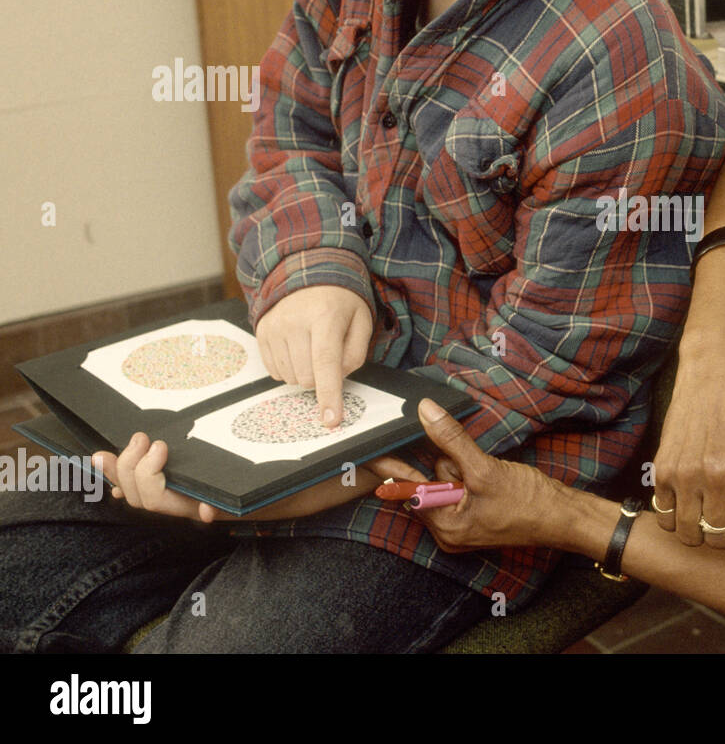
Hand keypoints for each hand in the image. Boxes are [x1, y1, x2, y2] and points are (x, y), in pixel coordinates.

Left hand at [95, 431, 380, 522]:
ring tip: (115, 447)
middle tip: (148, 441)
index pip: (193, 509)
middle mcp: (220, 506)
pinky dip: (122, 472)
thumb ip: (373, 469)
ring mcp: (205, 497)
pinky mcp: (198, 482)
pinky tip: (106, 456)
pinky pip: (149, 485)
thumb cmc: (341, 470)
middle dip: (138, 476)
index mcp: (246, 505)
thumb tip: (393, 473)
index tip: (166, 455)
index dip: (165, 492)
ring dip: (121, 475)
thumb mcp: (352, 468)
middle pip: (159, 505)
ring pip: (146, 499)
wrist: (341, 473)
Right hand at [255, 285, 372, 428]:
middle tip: (328, 355)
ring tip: (312, 346)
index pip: (326, 362)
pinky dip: (290, 368)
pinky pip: (275, 371)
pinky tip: (297, 348)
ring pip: (290, 378)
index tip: (330, 419)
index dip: (329, 394)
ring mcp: (274, 326)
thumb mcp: (361, 322)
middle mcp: (295, 321)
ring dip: (305, 373)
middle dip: (320, 379)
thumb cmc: (340, 303)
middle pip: (306, 377)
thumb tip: (336, 380)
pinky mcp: (261, 332)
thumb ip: (355, 354)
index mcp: (325, 316)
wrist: (308, 275)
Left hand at [365, 400, 563, 552]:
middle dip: (446, 465)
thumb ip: (451, 439)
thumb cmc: (528, 501)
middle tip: (472, 467)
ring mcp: (462, 526)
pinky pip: (460, 488)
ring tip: (489, 473)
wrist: (563, 516)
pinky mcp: (475, 517)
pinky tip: (489, 475)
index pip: (409, 489)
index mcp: (445, 526)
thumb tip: (426, 412)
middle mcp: (448, 531)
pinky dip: (469, 475)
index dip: (394, 465)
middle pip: (428, 484)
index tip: (369, 452)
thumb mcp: (485, 468)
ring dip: (462, 468)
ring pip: (446, 482)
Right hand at [650, 354, 724, 562]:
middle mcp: (717, 477)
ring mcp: (686, 473)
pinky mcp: (662, 467)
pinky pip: (663, 516)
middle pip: (716, 541)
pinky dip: (676, 517)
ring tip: (709, 510)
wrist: (717, 376)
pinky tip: (690, 499)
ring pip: (687, 534)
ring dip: (699, 530)